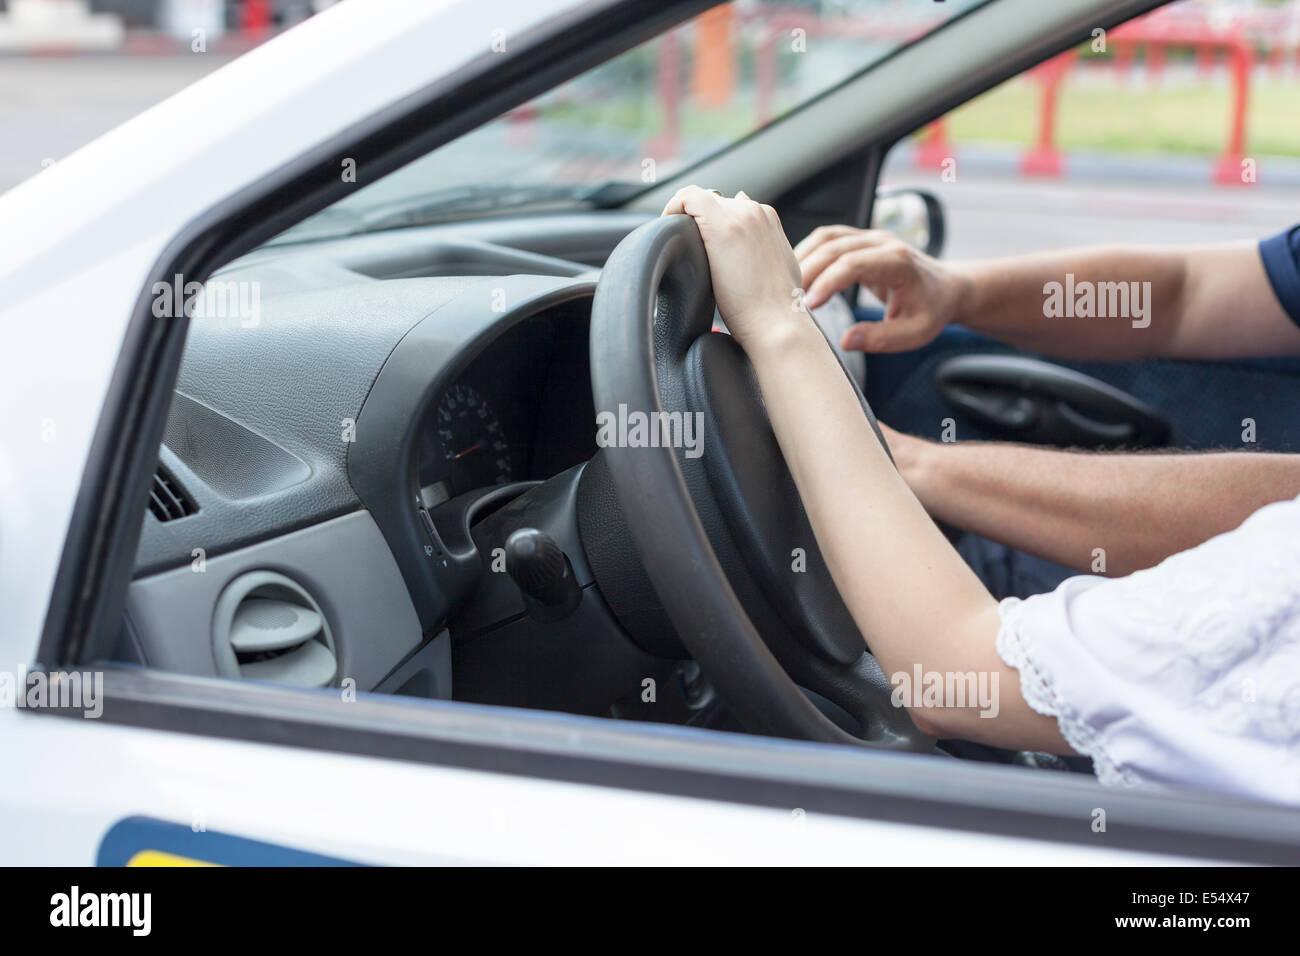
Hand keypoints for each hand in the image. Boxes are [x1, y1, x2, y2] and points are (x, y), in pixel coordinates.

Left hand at [661, 186, 808, 349]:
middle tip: (687, 252)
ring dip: (685, 219)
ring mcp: (739, 214)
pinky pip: (687, 198)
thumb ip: (762, 253)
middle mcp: (755, 211)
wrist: (777, 322)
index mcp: (768, 220)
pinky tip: (669, 230)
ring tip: (678, 247)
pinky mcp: (721, 224)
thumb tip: (745, 248)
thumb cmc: (774, 309)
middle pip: (714, 204)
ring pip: (700, 200)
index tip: (701, 246)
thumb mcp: (776, 272)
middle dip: (698, 224)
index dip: (711, 223)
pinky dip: (673, 208)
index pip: (731, 207)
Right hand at [794, 226, 969, 352]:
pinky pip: (828, 239)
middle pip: (834, 246)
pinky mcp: (861, 240)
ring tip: (785, 285)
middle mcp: (883, 242)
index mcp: (898, 262)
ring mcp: (871, 237)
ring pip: (827, 237)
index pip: (854, 263)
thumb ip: (881, 338)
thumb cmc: (932, 311)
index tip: (809, 306)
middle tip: (788, 298)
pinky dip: (808, 253)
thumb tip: (846, 340)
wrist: (947, 288)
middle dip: (807, 270)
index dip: (827, 282)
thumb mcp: (914, 333)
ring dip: (803, 257)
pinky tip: (796, 274)